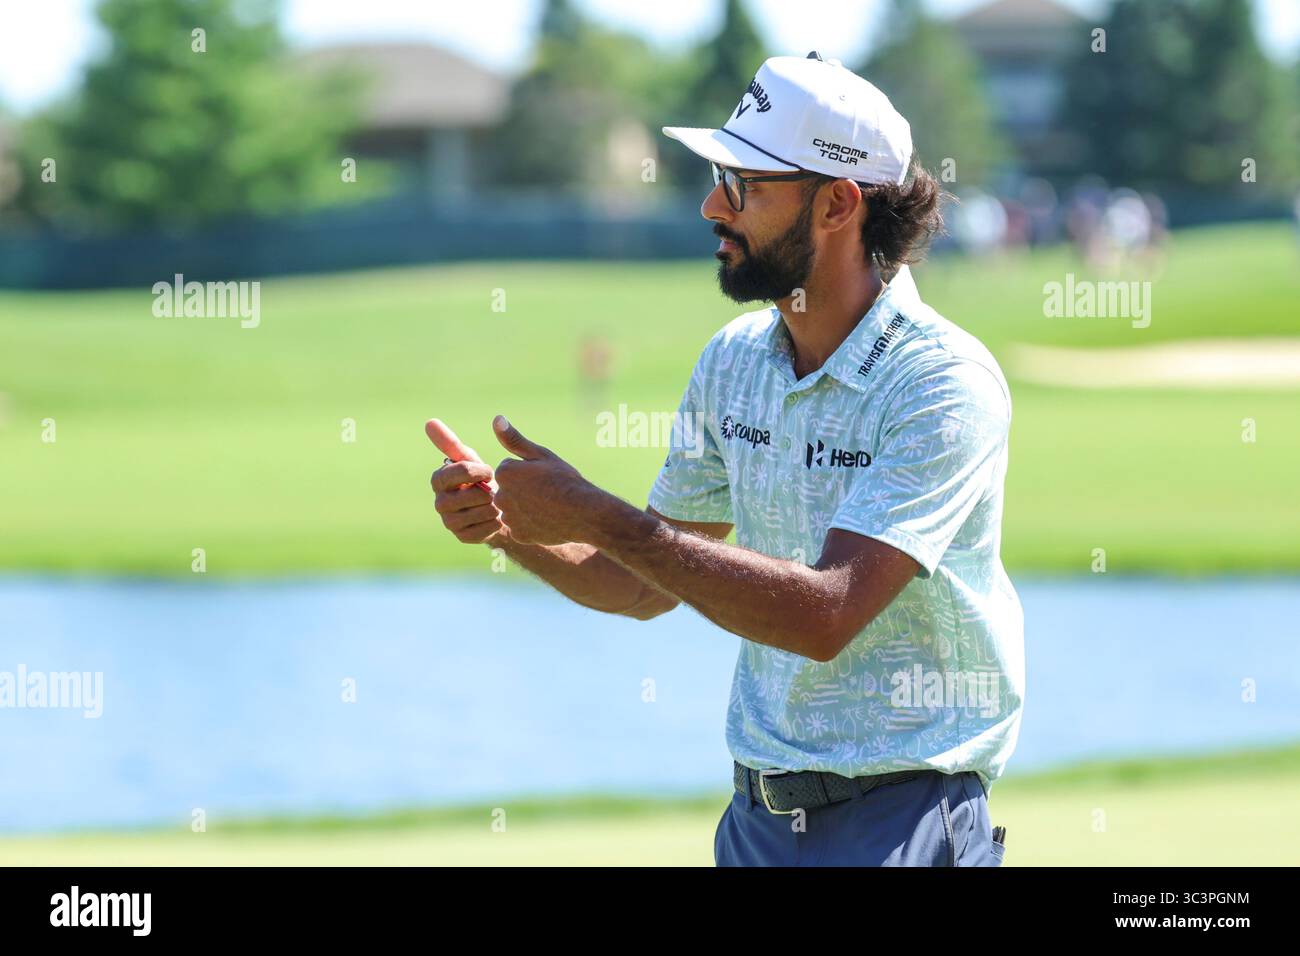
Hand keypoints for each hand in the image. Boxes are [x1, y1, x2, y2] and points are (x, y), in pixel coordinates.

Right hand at [426, 418, 506, 544]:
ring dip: (494, 506)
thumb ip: (450, 442)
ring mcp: (449, 522)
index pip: (462, 470)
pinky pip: (485, 529)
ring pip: (481, 512)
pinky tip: (496, 517)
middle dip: (488, 491)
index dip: (481, 471)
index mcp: (438, 480)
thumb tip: (429, 421)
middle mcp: (439, 502)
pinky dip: (495, 522)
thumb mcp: (467, 459)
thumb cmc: (478, 478)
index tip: (490, 472)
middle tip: (493, 491)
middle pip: (473, 494)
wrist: (492, 508)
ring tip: (495, 503)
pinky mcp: (462, 537)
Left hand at [492, 415, 596, 545]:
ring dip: (525, 508)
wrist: (585, 512)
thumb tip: (497, 418)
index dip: (527, 472)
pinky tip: (547, 521)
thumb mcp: (541, 455)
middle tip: (546, 492)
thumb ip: (514, 439)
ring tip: (548, 507)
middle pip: (508, 490)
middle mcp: (500, 495)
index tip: (542, 477)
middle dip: (522, 490)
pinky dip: (531, 525)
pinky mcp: (518, 535)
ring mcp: (509, 517)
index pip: (508, 470)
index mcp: (505, 472)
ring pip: (513, 509)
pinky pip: (521, 527)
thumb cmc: (565, 480)